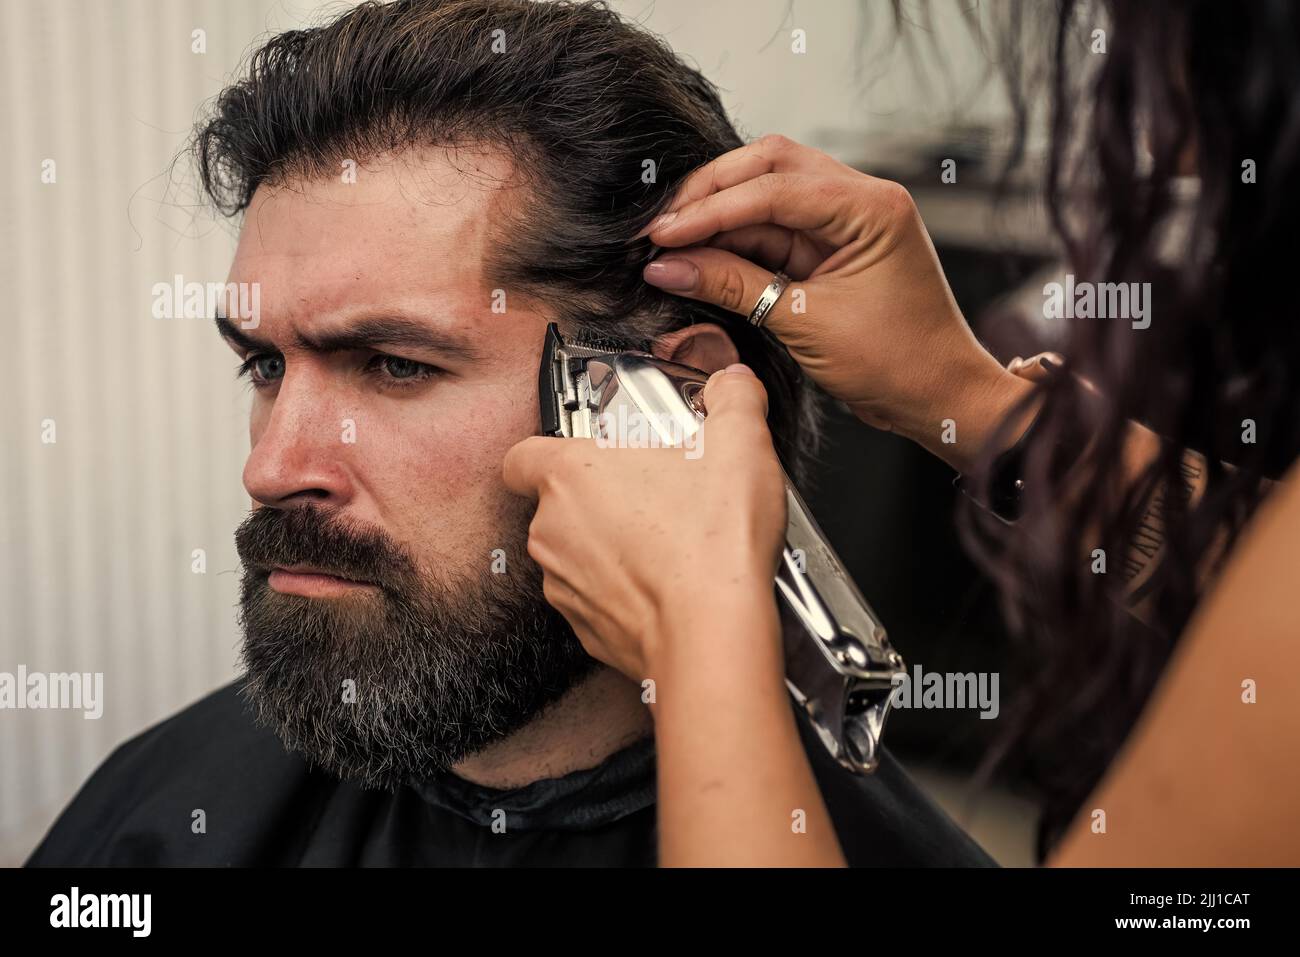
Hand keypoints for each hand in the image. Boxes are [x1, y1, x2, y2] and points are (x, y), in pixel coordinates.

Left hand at [501, 365, 785, 680]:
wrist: (713, 635)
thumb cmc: (711, 543)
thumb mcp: (740, 443)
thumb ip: (733, 399)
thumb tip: (734, 386)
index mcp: (570, 475)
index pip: (522, 455)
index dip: (549, 452)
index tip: (586, 453)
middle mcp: (552, 531)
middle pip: (559, 505)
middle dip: (602, 500)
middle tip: (655, 495)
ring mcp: (563, 584)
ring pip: (576, 555)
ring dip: (612, 548)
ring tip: (670, 542)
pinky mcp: (585, 630)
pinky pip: (597, 601)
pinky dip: (625, 593)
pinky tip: (669, 585)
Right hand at [641, 134, 1033, 472]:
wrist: (938, 396)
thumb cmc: (899, 363)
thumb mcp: (805, 323)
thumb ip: (733, 286)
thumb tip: (669, 267)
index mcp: (870, 207)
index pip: (774, 188)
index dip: (710, 209)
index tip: (663, 233)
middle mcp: (861, 199)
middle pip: (768, 165)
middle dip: (709, 192)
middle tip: (660, 227)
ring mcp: (846, 220)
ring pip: (767, 191)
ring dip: (718, 213)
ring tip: (670, 242)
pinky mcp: (831, 245)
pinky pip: (773, 228)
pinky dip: (734, 238)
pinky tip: (699, 255)